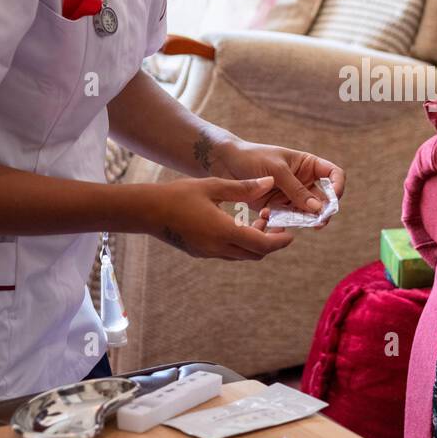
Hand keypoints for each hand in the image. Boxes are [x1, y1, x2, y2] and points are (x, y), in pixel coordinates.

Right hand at [146, 175, 295, 258]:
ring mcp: (208, 252)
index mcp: (224, 231)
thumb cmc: (179, 194)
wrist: (146, 211)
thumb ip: (244, 187)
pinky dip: (240, 242)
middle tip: (274, 221)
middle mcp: (218, 247)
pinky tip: (238, 223)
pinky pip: (228, 252)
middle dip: (270, 241)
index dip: (280, 241)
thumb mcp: (213, 186)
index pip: (262, 245)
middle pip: (255, 254)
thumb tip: (270, 182)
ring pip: (242, 255)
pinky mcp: (200, 252)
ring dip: (255, 241)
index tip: (290, 233)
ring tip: (257, 218)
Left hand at [216, 139, 345, 229]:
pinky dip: (280, 222)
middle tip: (317, 223)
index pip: (334, 175)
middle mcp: (304, 182)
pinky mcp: (277, 208)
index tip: (333, 200)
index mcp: (309, 165)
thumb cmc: (252, 158)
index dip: (338, 187)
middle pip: (324, 200)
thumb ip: (297, 190)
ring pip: (307, 214)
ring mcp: (291, 196)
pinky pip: (287, 220)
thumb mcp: (277, 171)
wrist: (225, 163)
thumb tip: (319, 209)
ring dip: (300, 220)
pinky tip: (265, 216)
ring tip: (286, 220)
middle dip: (322, 212)